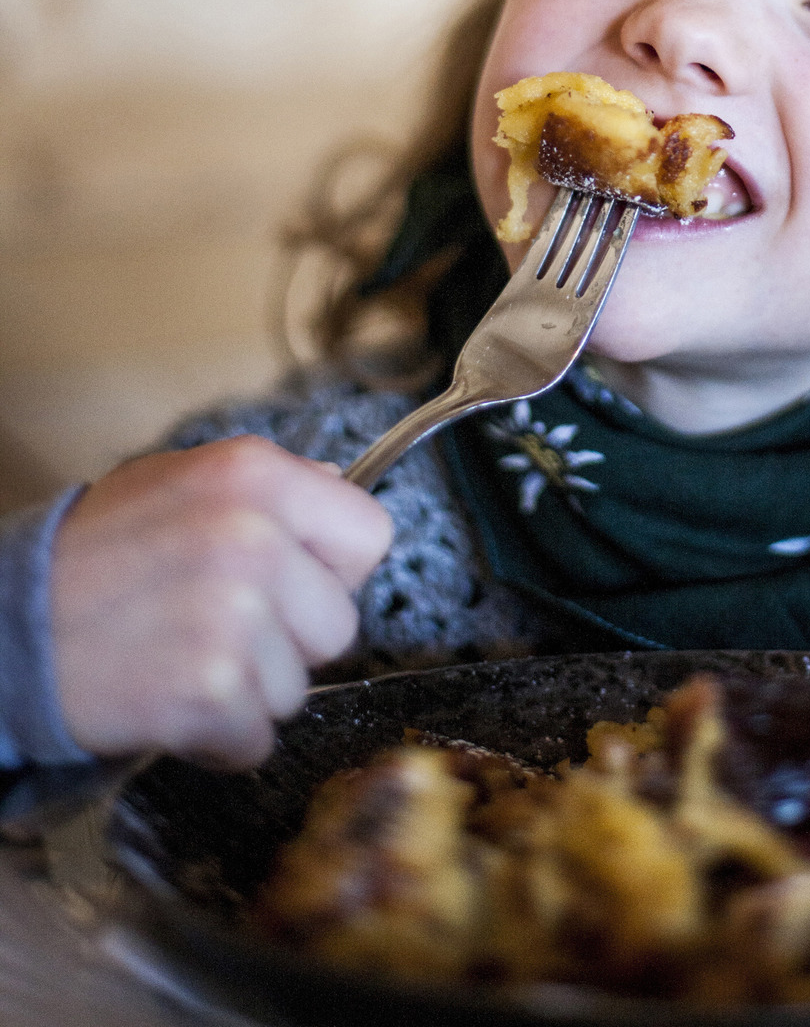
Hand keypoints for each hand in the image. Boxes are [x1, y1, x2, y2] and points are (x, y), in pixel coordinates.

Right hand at [50, 438, 392, 766]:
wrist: (8, 627)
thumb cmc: (94, 556)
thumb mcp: (178, 482)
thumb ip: (266, 487)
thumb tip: (342, 492)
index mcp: (254, 474)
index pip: (370, 534)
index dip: (332, 570)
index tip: (289, 582)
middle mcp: (253, 535)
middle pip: (339, 624)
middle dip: (287, 641)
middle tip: (214, 626)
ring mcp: (234, 613)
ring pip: (298, 687)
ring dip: (248, 691)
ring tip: (180, 656)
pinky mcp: (209, 688)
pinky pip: (257, 739)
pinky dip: (217, 739)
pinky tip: (168, 699)